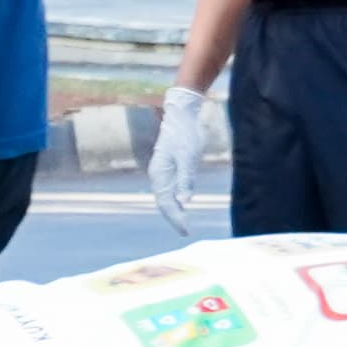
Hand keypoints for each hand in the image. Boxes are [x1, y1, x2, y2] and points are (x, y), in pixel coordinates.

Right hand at [150, 84, 212, 234]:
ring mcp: (161, 172)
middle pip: (164, 203)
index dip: (176, 218)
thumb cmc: (185, 135)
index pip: (167, 203)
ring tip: (183, 223)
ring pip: (165, 197)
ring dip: (174, 211)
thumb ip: (185, 180)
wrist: (180, 115)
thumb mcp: (189, 157)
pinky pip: (169, 189)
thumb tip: (184, 203)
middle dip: (174, 218)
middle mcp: (158, 176)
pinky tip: (182, 205)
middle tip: (185, 232)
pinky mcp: (167, 168)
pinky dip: (175, 200)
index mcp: (160, 175)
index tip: (186, 230)